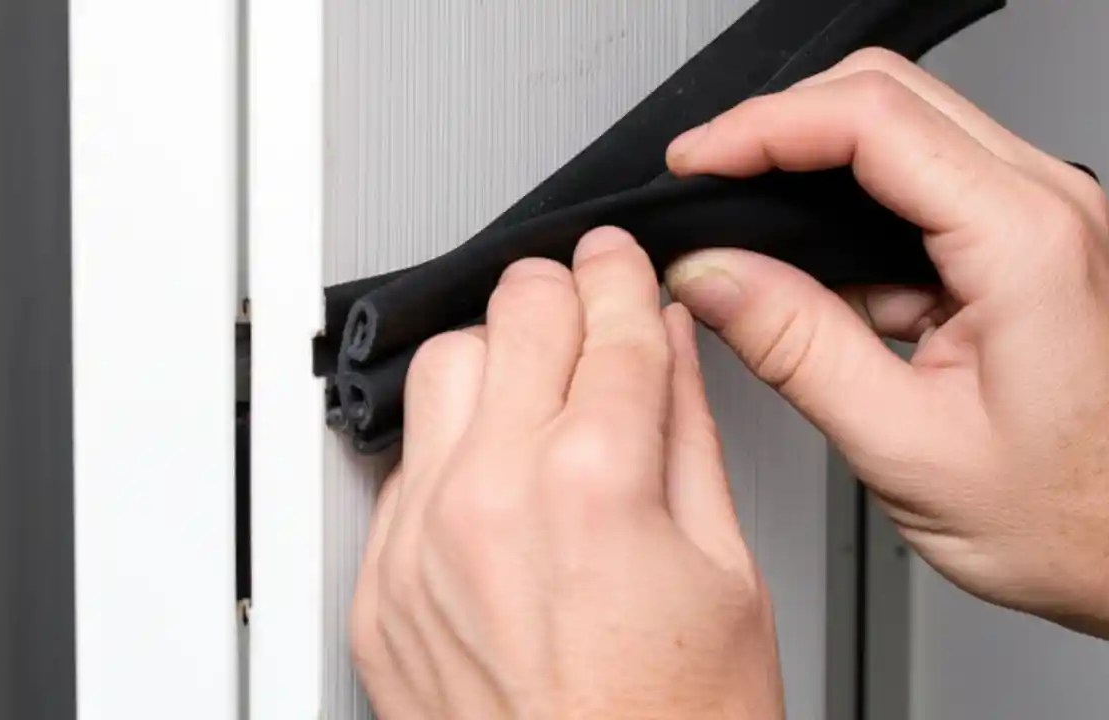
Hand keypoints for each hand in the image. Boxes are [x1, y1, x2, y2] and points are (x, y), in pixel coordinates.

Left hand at [350, 229, 783, 718]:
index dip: (622, 276)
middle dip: (561, 294)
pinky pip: (406, 465)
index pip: (607, 323)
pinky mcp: (382, 589)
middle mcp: (490, 500)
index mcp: (594, 485)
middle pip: (514, 315)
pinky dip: (454, 446)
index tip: (621, 261)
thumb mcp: (726, 570)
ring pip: (442, 369)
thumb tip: (666, 348)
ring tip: (542, 388)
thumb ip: (688, 434)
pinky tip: (500, 476)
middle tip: (589, 306)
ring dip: (498, 356)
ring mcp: (421, 544)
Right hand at [664, 49, 1108, 679]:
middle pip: (888, 96)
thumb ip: (795, 348)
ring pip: (905, 130)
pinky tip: (818, 276)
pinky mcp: (1030, 242)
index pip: (873, 121)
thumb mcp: (907, 446)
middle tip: (706, 176)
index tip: (695, 163)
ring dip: (815, 164)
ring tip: (745, 226)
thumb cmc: (1074, 516)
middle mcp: (1048, 207)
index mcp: (1026, 243)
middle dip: (780, 125)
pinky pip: (927, 186)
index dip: (764, 128)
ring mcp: (1045, 218)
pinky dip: (855, 213)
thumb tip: (713, 276)